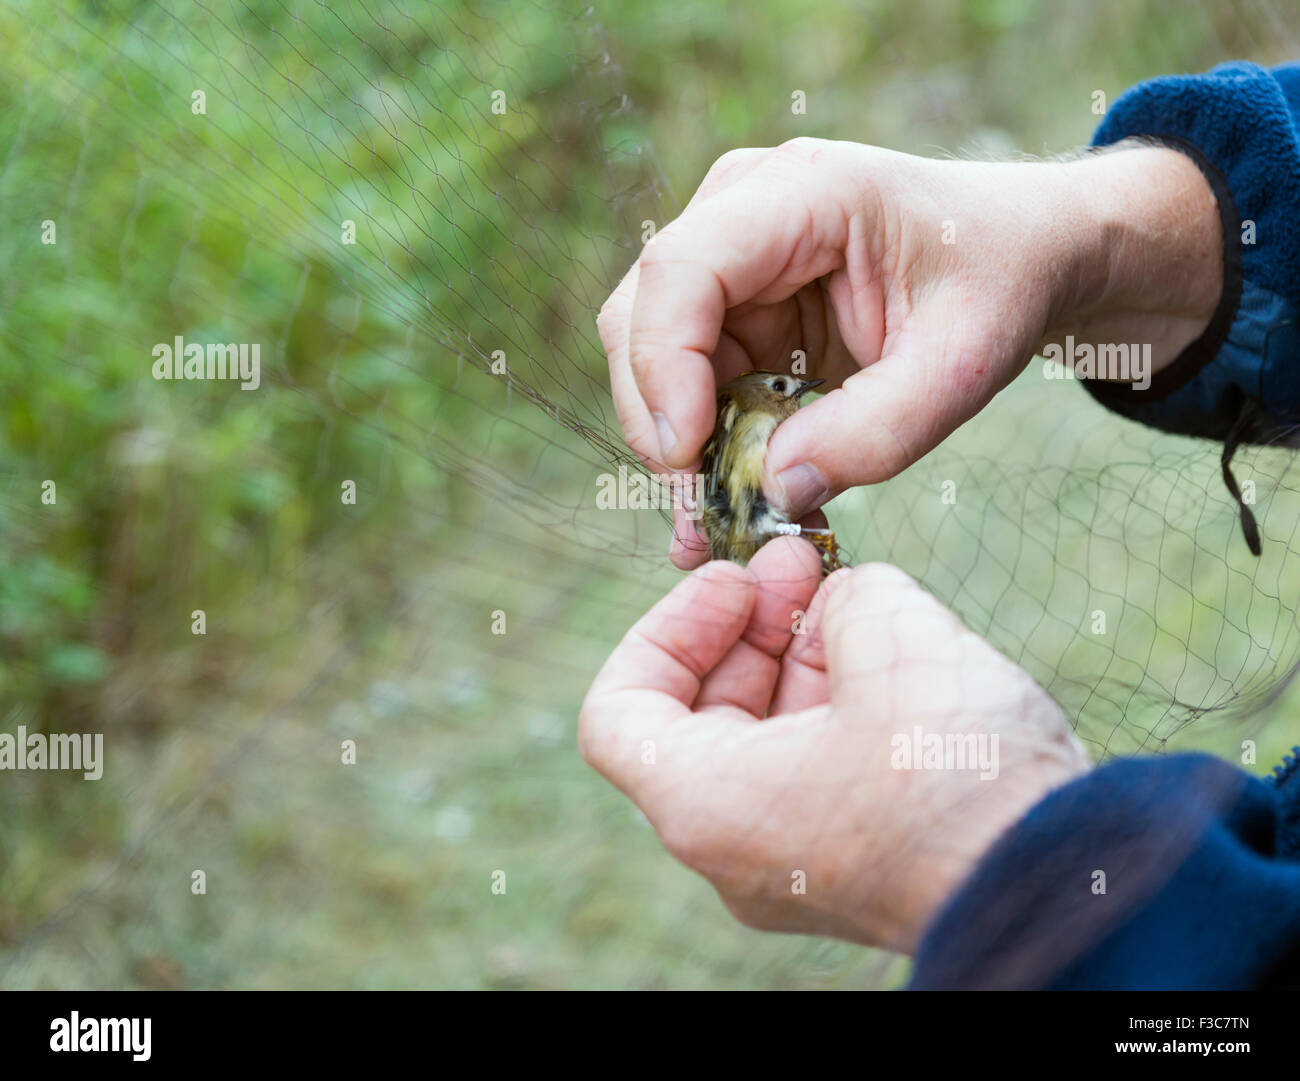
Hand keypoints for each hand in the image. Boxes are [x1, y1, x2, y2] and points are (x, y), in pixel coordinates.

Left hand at [578, 537, 1090, 952]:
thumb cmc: (960, 774)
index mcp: (705, 803)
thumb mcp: (893, 636)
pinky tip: (884, 648)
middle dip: (747, 627)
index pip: (621, 710)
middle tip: (799, 562)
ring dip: (796, 657)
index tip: (733, 582)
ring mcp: (796, 864)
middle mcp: (734, 848)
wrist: (1071, 883)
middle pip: (699, 717)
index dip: (664, 629)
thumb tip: (845, 604)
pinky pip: (816, 770)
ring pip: (763, 741)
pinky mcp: (857, 864)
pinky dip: (835, 704)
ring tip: (849, 592)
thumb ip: (842, 597)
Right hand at [597, 139, 1221, 567]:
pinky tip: (736, 499)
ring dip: (679, 444)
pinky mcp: (734, 312)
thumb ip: (878, 431)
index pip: (682, 267)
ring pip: (652, 359)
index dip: (663, 364)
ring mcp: (730, 263)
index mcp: (801, 193)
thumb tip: (772, 489)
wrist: (1022, 255)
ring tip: (724, 520)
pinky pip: (689, 385)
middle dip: (662, 419)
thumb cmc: (1001, 283)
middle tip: (706, 510)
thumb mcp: (966, 363)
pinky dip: (705, 446)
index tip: (688, 455)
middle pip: (642, 316)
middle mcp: (741, 213)